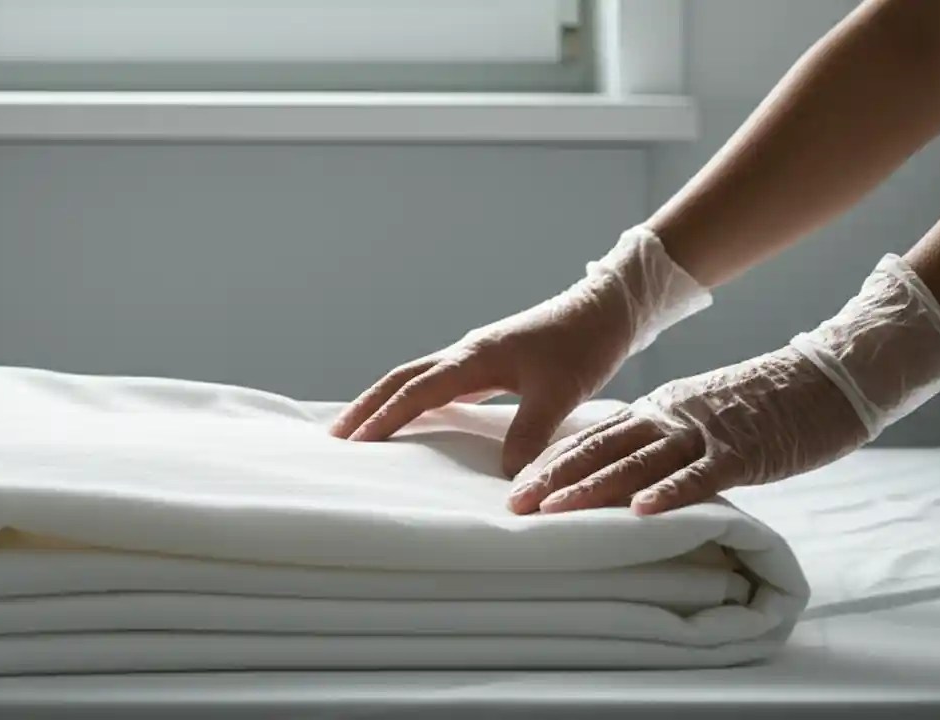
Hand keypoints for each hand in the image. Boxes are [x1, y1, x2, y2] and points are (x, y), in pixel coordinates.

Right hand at [330, 287, 634, 476]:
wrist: (604, 311)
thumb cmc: (583, 345)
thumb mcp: (560, 393)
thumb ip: (530, 432)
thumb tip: (506, 476)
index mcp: (475, 357)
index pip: (418, 389)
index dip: (385, 416)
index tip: (356, 441)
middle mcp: (466, 352)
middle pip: (401, 378)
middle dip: (367, 405)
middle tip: (335, 436)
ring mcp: (475, 356)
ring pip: (416, 377)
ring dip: (385, 400)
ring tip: (360, 428)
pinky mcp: (488, 362)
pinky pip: (437, 382)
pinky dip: (414, 399)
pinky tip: (413, 417)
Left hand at [507, 346, 867, 514]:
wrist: (828, 377)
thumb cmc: (767, 404)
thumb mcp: (702, 417)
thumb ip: (665, 441)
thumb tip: (629, 475)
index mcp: (660, 411)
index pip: (594, 438)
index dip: (553, 462)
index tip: (517, 488)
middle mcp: (671, 418)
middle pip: (602, 448)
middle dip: (555, 477)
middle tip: (515, 504)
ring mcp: (705, 433)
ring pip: (639, 461)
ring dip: (594, 487)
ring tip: (555, 509)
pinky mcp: (744, 451)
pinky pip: (701, 474)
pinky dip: (671, 493)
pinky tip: (641, 511)